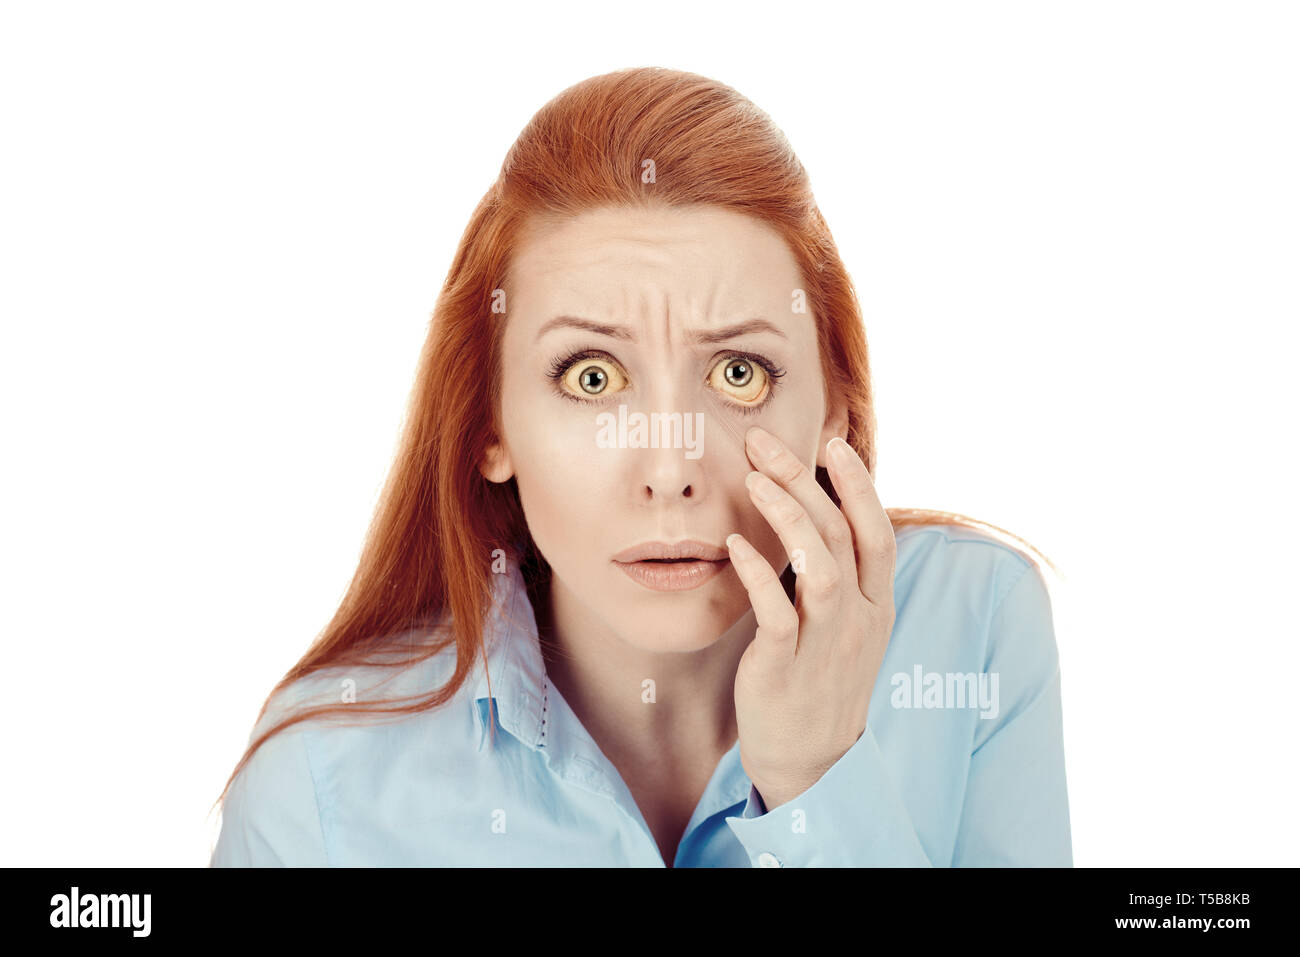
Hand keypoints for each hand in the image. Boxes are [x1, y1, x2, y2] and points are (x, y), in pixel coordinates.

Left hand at [727, 426, 896, 810]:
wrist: (812, 760)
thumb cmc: (820, 681)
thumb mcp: (847, 626)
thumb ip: (839, 575)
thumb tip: (814, 517)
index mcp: (877, 606)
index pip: (877, 533)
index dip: (858, 486)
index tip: (832, 443)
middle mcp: (857, 620)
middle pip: (840, 535)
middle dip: (804, 481)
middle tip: (765, 442)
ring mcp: (824, 644)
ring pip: (819, 566)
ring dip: (787, 517)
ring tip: (754, 479)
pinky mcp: (785, 667)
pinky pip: (777, 613)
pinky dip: (758, 574)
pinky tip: (736, 544)